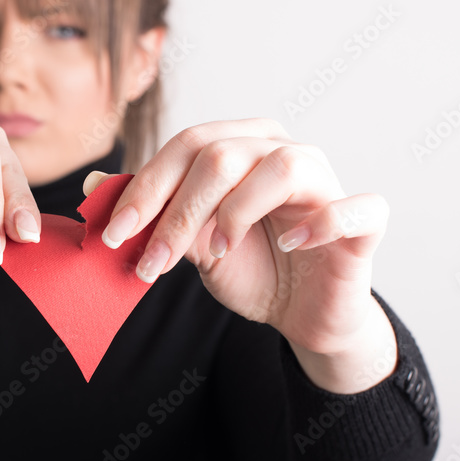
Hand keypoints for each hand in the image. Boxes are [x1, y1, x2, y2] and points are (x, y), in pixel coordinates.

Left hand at [84, 119, 396, 392]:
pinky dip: (319, 223)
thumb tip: (95, 186)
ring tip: (216, 254)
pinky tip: (290, 244)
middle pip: (221, 154)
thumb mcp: (194, 246)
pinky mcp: (364, 220)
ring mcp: (328, 181)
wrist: (302, 314)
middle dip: (176, 212)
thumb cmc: (251, 270)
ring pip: (279, 166)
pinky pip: (353, 206)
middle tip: (151, 262)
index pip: (186, 146)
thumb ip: (157, 215)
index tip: (113, 235)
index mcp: (243, 146)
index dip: (145, 189)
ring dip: (235, 214)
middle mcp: (284, 151)